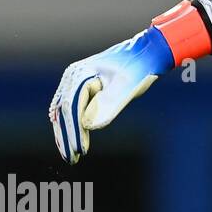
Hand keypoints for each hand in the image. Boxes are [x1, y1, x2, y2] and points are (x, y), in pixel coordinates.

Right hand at [48, 26, 173, 163]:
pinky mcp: (81, 86)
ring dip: (65, 133)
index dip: (74, 131)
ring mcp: (75, 81)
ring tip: (69, 154)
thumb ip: (109, 104)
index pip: (71, 108)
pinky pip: (70, 108)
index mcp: (80, 74)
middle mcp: (72, 77)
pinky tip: (69, 138)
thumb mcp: (127, 86)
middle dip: (66, 136)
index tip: (79, 150)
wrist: (148, 52)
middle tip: (72, 159)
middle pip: (63, 111)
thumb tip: (89, 126)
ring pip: (64, 111)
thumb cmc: (139, 68)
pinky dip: (70, 124)